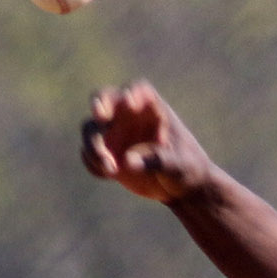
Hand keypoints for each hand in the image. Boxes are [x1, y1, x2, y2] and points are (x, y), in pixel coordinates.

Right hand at [80, 80, 212, 202]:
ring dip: (94, 146)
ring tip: (111, 169)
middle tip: (100, 117)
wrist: (180, 187)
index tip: (131, 103)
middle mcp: (129, 115)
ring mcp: (114, 132)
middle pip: (106, 99)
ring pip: (91, 128)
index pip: (141, 90)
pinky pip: (88, 153)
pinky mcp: (105, 151)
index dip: (133, 92)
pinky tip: (110, 176)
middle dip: (100, 104)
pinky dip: (93, 163)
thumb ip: (158, 161)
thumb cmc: (188, 169)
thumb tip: (129, 160)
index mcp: (154, 110)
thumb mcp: (180, 166)